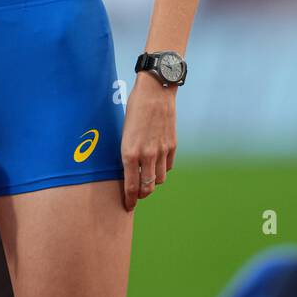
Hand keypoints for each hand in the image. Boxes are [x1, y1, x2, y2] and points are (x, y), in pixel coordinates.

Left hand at [121, 71, 176, 211]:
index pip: (130, 186)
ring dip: (153, 182)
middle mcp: (147, 155)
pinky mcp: (172, 145)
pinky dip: (163, 169)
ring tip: (147, 179)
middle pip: (147, 188)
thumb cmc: (134, 108)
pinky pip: (169, 166)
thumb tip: (129, 169)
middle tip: (136, 195)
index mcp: (130, 152)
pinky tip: (157, 164)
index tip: (127, 206)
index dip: (129, 199)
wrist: (155, 90)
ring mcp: (162, 151)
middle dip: (141, 195)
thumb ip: (128, 151)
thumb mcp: (124, 131)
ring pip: (160, 179)